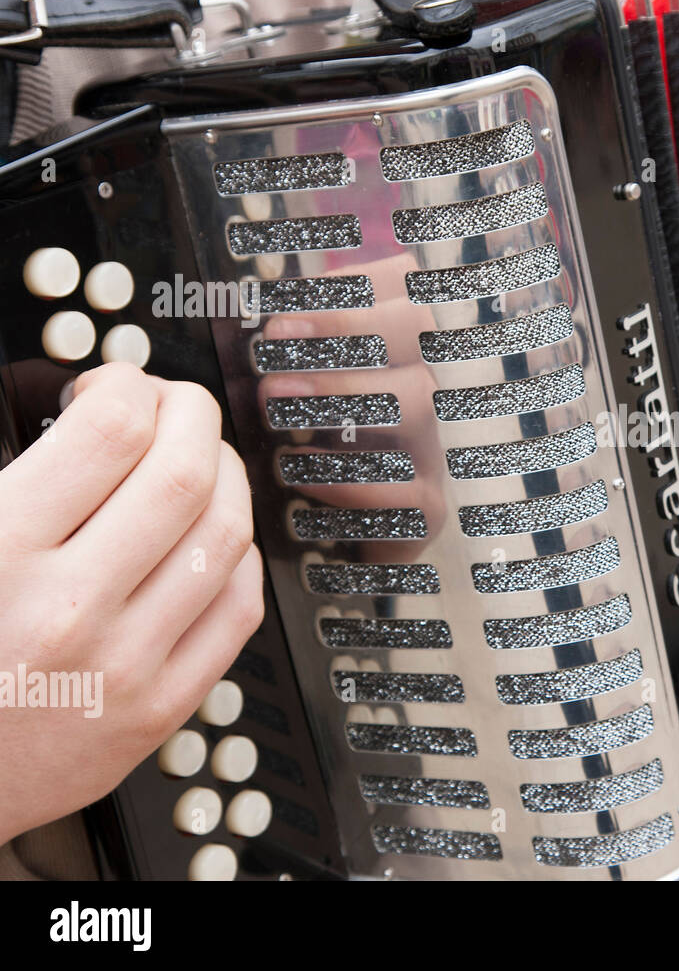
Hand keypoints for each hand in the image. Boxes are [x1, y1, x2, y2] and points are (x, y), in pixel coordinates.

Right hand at [0, 363, 262, 844]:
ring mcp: (123, 665)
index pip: (109, 432)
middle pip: (183, 474)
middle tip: (174, 407)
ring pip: (224, 535)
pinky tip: (214, 538)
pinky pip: (237, 610)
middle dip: (191, 416)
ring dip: (226, 477)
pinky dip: (238, 556)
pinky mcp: (157, 709)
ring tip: (201, 461)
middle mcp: (66, 609)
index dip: (126, 386)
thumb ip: (8, 477)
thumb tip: (77, 413)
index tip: (115, 387)